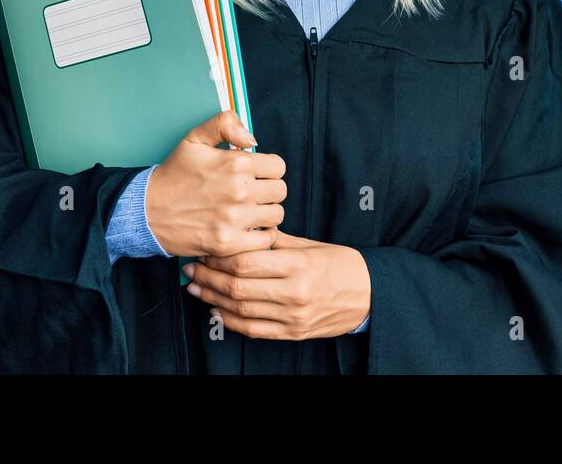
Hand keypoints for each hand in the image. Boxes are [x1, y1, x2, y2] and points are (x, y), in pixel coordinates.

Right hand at [144, 109, 286, 257]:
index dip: (268, 169)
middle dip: (268, 190)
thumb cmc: (174, 174)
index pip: (279, 166)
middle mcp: (240, 191)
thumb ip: (225, 124)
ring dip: (266, 212)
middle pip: (281, 191)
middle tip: (252, 192)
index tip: (256, 173)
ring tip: (249, 210)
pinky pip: (266, 240)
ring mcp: (235, 219)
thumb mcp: (194, 138)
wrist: (147, 210)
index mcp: (236, 163)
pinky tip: (247, 228)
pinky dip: (261, 235)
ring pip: (277, 215)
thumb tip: (252, 138)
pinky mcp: (229, 243)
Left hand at [183, 228, 370, 339]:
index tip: (205, 249)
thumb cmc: (341, 265)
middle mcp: (294, 292)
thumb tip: (247, 230)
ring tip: (196, 287)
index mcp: (298, 265)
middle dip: (208, 277)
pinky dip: (230, 321)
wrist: (370, 296)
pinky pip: (253, 330)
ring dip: (212, 298)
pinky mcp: (293, 333)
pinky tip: (216, 310)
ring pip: (240, 310)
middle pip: (237, 286)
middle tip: (191, 268)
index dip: (219, 257)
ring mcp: (292, 316)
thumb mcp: (312, 246)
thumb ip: (277, 241)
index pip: (246, 262)